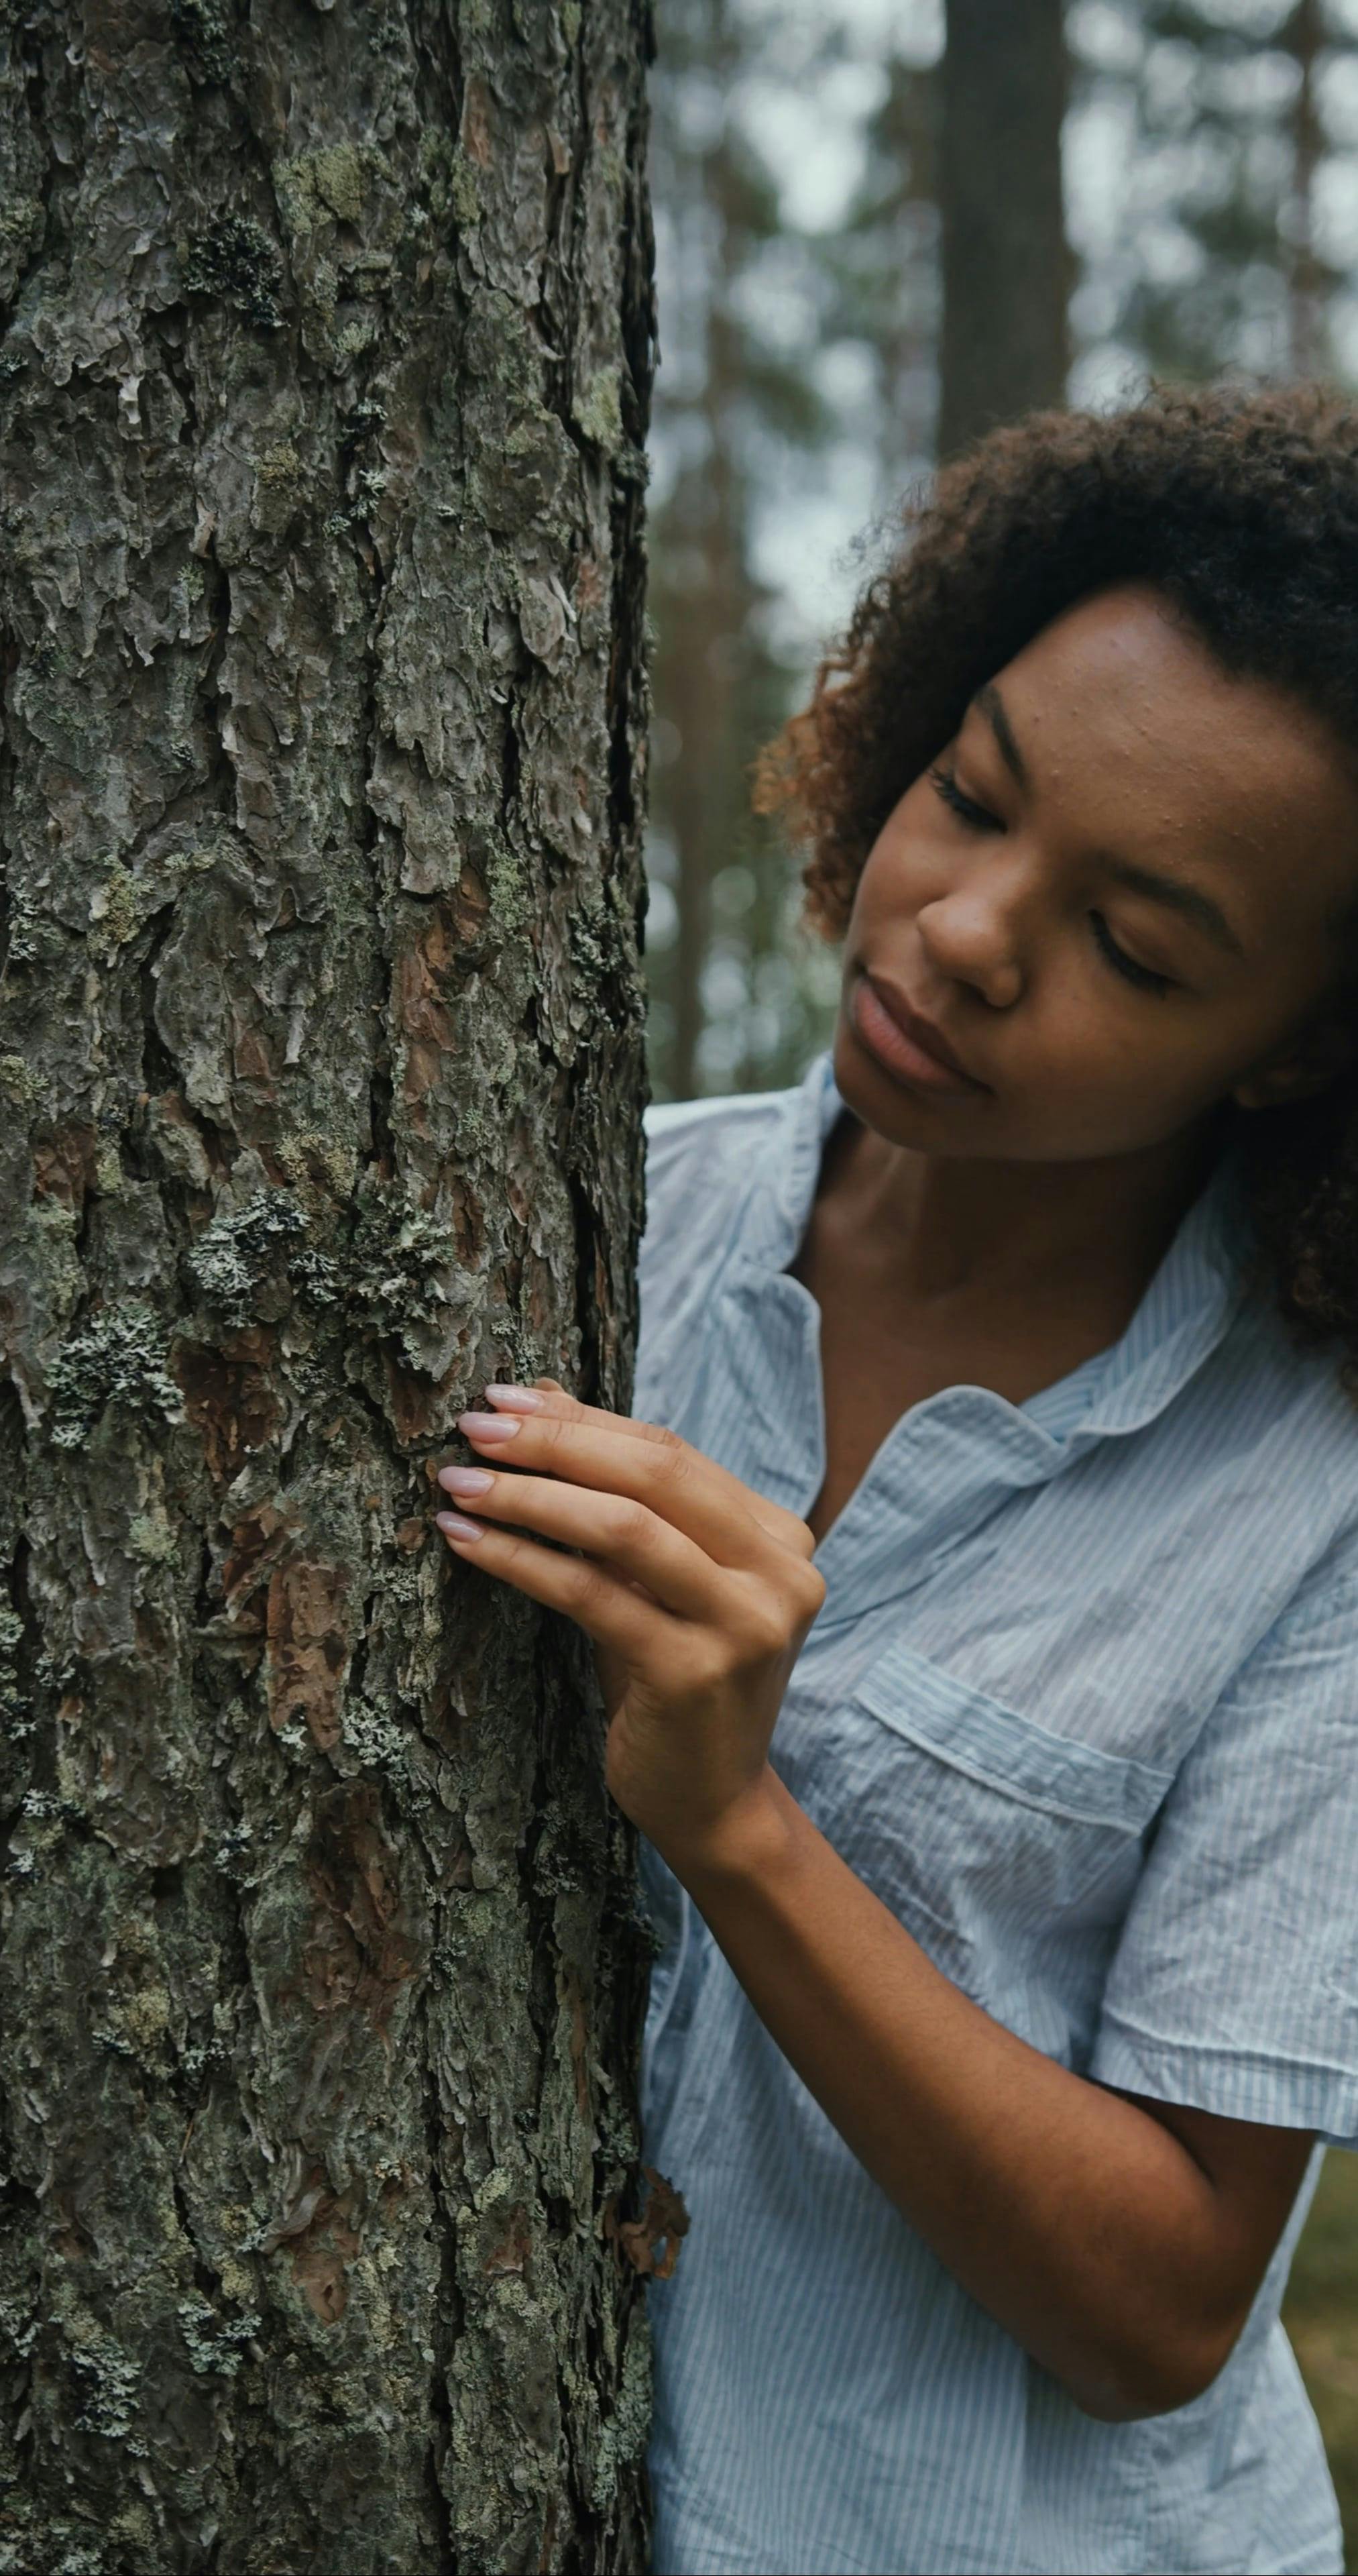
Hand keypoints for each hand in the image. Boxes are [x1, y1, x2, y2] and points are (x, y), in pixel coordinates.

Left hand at [433, 1380, 825, 1868]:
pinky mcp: (695, 1672)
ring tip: (457, 1482)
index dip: (583, 1419)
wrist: (712, 1804)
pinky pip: (590, 1594)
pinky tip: (468, 1541)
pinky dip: (521, 1560)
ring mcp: (745, 1624)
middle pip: (655, 1473)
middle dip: (554, 1442)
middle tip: (473, 1428)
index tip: (505, 1398)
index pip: (670, 1451)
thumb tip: (540, 1391)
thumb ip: (614, 1491)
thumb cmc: (671, 1680)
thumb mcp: (651, 1578)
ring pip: (623, 1527)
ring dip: (529, 1496)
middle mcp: (779, 1574)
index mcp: (779, 1538)